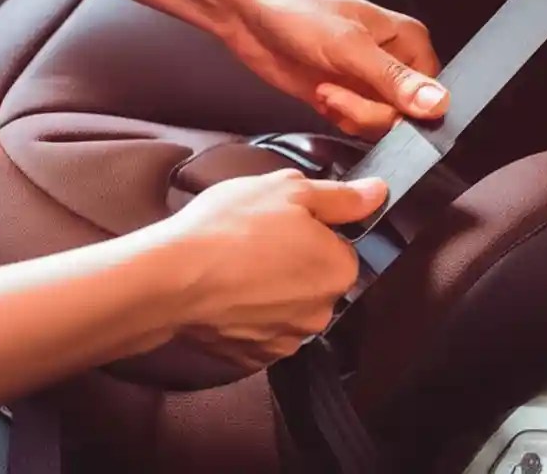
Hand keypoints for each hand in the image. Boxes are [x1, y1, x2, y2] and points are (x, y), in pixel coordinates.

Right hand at [163, 169, 384, 369]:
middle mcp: (320, 312)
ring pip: (285, 308)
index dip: (311, 232)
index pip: (339, 249)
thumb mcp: (290, 189)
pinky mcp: (251, 357)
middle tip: (254, 242)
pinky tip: (223, 294)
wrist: (170, 278)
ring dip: (267, 292)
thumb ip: (341, 196)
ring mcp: (285, 339)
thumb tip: (377, 193)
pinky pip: (257, 331)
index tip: (282, 224)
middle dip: (290, 263)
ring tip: (233, 267)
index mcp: (339, 270)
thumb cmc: (230, 228)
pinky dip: (243, 316)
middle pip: (314, 281)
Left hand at [222, 0, 449, 138]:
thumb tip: (438, 103)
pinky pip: (357, 126)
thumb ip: (394, 80)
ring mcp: (370, 82)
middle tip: (337, 90)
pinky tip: (322, 95)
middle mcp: (395, 63)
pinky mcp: (347, 97)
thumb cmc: (297, 11)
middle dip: (368, 113)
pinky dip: (338, 118)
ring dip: (350, 115)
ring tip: (327, 88)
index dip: (401, 109)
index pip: (429, 97)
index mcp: (410, 42)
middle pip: (405, 117)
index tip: (369, 95)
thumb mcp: (349, 47)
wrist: (248, 14)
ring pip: (381, 126)